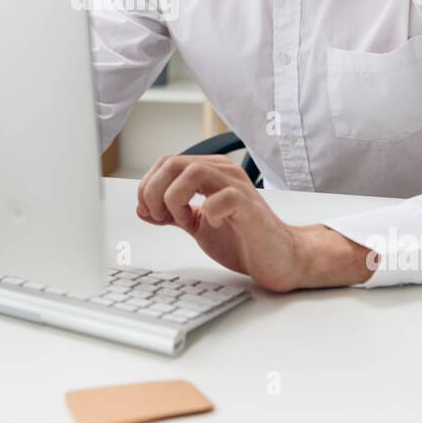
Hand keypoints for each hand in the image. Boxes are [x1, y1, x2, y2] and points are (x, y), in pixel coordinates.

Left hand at [136, 154, 376, 291]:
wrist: (279, 259)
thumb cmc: (243, 240)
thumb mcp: (198, 224)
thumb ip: (172, 214)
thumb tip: (142, 208)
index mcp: (209, 172)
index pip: (166, 163)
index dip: (148, 186)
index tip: (149, 213)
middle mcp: (223, 173)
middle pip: (173, 163)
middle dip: (154, 192)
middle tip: (160, 217)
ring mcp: (238, 187)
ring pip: (193, 172)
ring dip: (175, 199)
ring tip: (182, 220)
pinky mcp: (250, 207)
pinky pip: (223, 197)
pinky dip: (208, 211)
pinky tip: (212, 224)